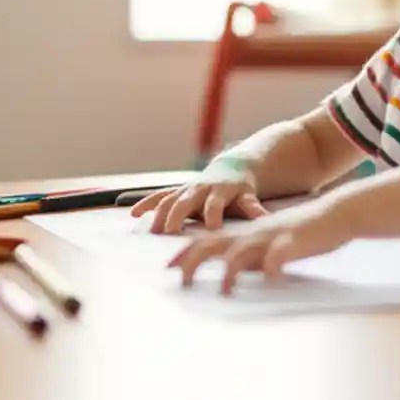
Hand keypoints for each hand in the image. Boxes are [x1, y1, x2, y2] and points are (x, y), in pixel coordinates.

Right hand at [130, 157, 267, 234]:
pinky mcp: (178, 190)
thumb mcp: (250, 197)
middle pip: (185, 202)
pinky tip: (132, 214)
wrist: (233, 167)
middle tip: (168, 233)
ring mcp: (187, 188)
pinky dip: (146, 203)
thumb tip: (267, 220)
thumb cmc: (242, 189)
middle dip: (176, 217)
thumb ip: (255, 209)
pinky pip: (160, 196)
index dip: (212, 218)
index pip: (215, 205)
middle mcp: (201, 188)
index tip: (210, 233)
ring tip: (148, 230)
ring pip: (169, 199)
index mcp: (221, 191)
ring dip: (157, 214)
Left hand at [166, 199, 353, 294]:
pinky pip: (279, 255)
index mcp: (246, 233)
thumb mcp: (269, 243)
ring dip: (230, 270)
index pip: (207, 240)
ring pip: (242, 250)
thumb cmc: (302, 233)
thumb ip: (250, 256)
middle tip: (181, 280)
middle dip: (194, 260)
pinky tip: (272, 280)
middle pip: (214, 243)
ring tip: (225, 291)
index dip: (186, 252)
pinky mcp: (294, 241)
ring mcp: (272, 236)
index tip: (169, 267)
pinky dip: (272, 267)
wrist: (336, 213)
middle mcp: (253, 233)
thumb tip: (229, 272)